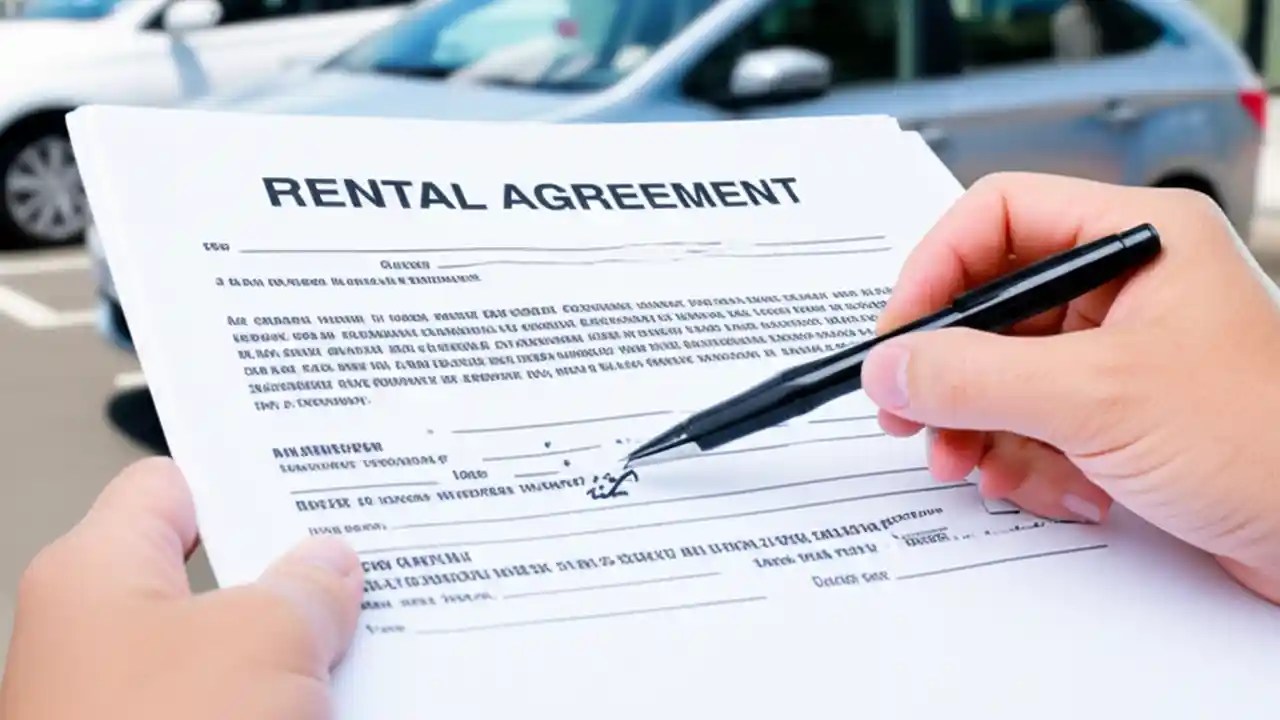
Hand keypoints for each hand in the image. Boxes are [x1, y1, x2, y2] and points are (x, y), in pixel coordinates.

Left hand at [0, 457, 364, 719]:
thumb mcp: (260, 639)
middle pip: (219, 577)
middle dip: (298, 572)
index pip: (174, 489)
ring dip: (307, 649)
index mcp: (97, 576)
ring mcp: (138, 708)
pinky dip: (297, 706)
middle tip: (371, 556)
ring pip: (241, 655)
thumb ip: (306, 586)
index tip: (317, 468)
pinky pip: (247, 711)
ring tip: (383, 630)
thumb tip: (328, 568)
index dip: (248, 474)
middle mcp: (108, 639)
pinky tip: (355, 701)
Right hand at [859, 173, 1279, 603]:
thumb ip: (977, 377)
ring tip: (982, 467)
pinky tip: (1059, 488)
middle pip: (994, 302)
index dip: (936, 269)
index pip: (999, 215)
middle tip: (913, 413)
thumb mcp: (1099, 399)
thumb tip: (893, 367)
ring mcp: (1124, 352)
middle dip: (952, 371)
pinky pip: (1035, 421)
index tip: (900, 334)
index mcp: (1139, 239)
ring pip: (1006, 371)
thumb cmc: (1272, 443)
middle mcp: (1128, 285)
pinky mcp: (1121, 413)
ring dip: (983, 427)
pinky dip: (1028, 460)